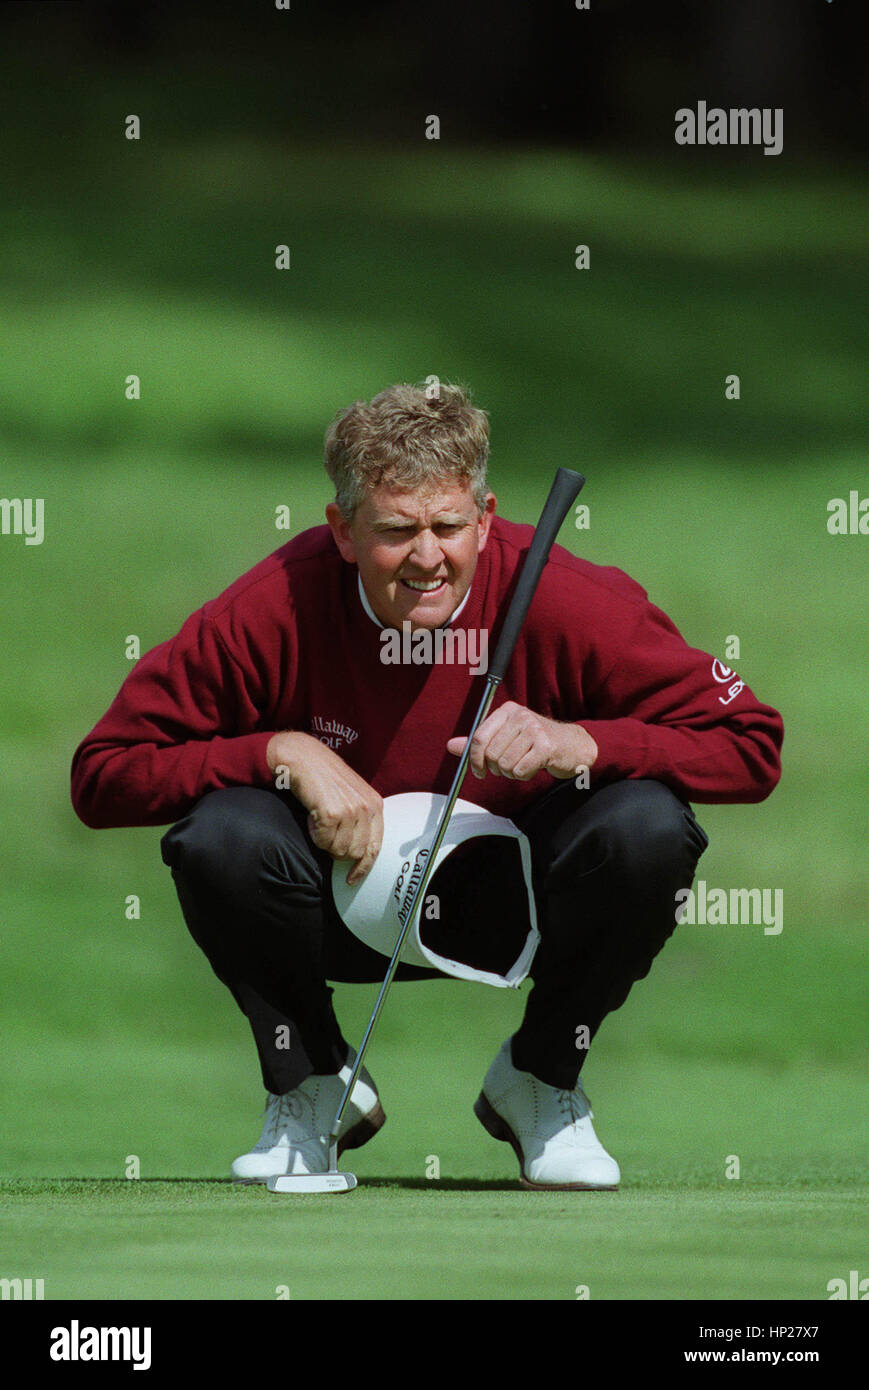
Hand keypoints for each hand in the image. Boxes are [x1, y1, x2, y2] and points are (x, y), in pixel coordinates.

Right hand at [266, 732, 383, 884]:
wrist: (303, 757)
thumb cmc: (323, 777)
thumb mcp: (352, 794)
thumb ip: (360, 819)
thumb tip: (356, 853)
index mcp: (375, 805)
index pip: (375, 847)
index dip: (363, 867)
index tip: (352, 879)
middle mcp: (367, 808)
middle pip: (354, 853)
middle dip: (337, 850)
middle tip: (324, 833)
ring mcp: (350, 810)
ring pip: (338, 850)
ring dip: (323, 841)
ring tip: (318, 820)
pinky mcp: (332, 813)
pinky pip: (322, 841)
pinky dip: (313, 833)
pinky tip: (311, 816)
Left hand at [446, 701, 597, 780]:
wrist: (573, 746)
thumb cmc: (536, 743)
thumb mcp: (506, 737)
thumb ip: (479, 742)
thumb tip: (451, 746)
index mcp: (507, 710)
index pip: (479, 737)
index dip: (475, 759)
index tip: (479, 772)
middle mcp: (520, 716)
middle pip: (492, 754)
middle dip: (498, 768)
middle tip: (510, 767)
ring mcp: (534, 729)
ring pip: (505, 764)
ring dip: (512, 772)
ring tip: (524, 764)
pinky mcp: (545, 746)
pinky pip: (520, 771)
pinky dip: (524, 775)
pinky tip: (534, 767)